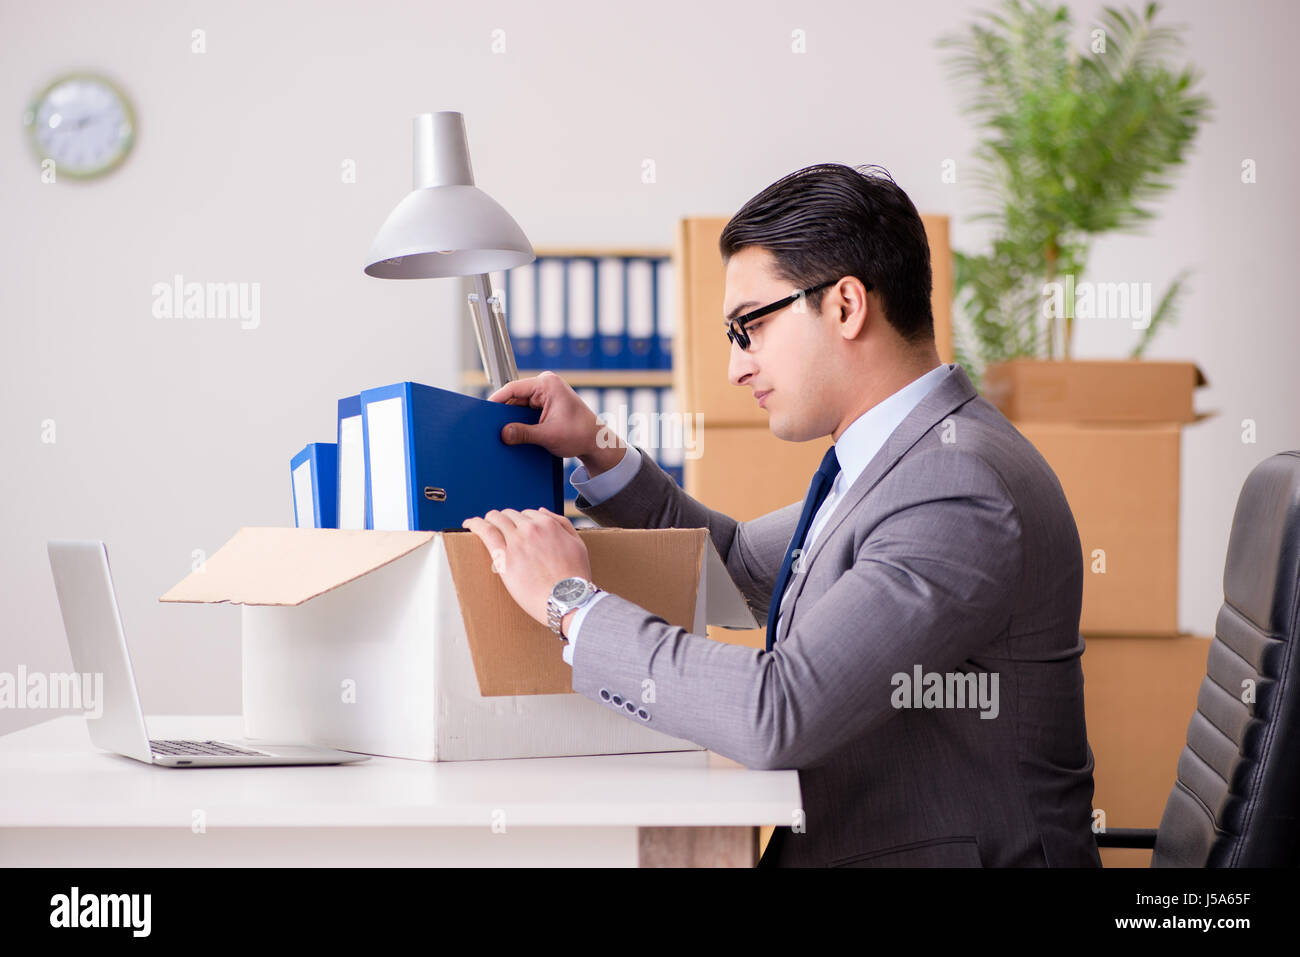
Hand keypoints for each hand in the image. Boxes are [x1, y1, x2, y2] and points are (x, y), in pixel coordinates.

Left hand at [460, 507, 592, 628]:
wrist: (567, 600)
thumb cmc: (574, 578)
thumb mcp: (578, 544)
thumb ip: (562, 524)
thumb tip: (542, 511)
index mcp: (549, 525)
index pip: (528, 514)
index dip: (522, 521)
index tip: (517, 529)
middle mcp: (531, 529)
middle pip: (510, 515)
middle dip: (505, 520)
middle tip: (500, 529)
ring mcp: (516, 541)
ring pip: (496, 519)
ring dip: (489, 519)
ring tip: (482, 525)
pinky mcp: (503, 556)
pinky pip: (485, 531)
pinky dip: (474, 524)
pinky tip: (469, 524)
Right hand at [488, 371, 612, 459]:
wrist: (596, 442)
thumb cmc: (581, 434)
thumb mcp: (549, 435)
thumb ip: (524, 434)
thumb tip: (503, 434)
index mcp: (547, 384)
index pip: (513, 388)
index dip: (496, 400)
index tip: (482, 411)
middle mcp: (545, 385)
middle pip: (513, 396)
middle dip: (503, 412)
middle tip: (490, 426)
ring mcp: (544, 394)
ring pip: (517, 404)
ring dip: (511, 418)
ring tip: (503, 431)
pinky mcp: (544, 404)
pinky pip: (524, 410)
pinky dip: (518, 421)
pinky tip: (513, 432)